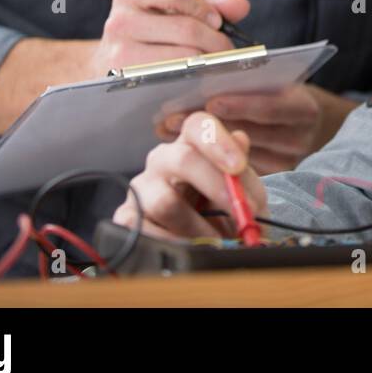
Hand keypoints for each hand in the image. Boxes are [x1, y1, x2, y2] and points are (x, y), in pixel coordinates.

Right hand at [90, 0, 250, 75]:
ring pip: (182, 58)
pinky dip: (193, 81)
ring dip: (209, 63)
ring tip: (218, 66)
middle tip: (229, 52)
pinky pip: (171, 81)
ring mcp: (117, 54)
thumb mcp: (174, 13)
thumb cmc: (152, 36)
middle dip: (217, 41)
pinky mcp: (124, 84)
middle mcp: (118, 22)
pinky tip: (200, 80)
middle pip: (185, 28)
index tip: (217, 22)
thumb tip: (240, 5)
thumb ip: (210, 6)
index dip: (201, 6)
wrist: (110, 67)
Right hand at [114, 111, 267, 240]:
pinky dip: (172, 243)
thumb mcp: (245, 192)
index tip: (238, 166)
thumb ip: (243, 169)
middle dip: (215, 186)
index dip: (218, 142)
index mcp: (193, 144)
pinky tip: (188, 247)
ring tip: (215, 240)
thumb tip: (240, 141)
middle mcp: (163, 160)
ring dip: (197, 226)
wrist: (214, 246)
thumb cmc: (229, 212)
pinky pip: (143, 230)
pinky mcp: (127, 217)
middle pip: (182, 159)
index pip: (198, 125)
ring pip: (164, 201)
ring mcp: (142, 187)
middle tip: (239, 212)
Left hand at [157, 84, 323, 174]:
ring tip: (171, 131)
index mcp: (304, 108)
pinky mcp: (273, 177)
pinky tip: (185, 148)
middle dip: (212, 125)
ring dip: (204, 143)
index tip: (211, 102)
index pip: (273, 107)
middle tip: (175, 117)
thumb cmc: (283, 96)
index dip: (241, 105)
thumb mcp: (276, 85)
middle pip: (253, 134)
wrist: (308, 126)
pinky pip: (240, 169)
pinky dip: (212, 159)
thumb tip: (205, 85)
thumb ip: (249, 84)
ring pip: (242, 154)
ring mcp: (287, 162)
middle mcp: (299, 138)